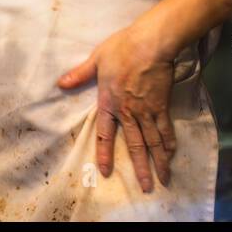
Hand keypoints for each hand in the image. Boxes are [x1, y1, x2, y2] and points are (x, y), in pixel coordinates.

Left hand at [57, 19, 176, 192]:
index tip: (106, 171)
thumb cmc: (121, 49)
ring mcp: (147, 110)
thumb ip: (79, 75)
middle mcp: (128, 111)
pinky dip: (169, 143)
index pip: (104, 134)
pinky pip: (166, 129)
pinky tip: (172, 154)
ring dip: (158, 163)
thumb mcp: (95, 60)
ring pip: (153, 142)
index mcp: (109, 102)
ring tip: (163, 180)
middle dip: (141, 168)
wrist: (150, 44)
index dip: (105, 153)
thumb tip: (60, 84)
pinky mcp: (162, 105)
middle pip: (135, 145)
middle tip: (146, 188)